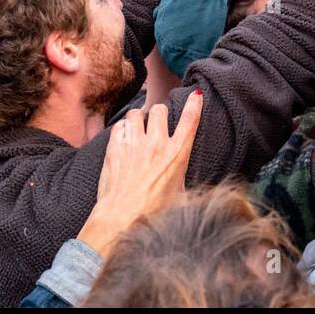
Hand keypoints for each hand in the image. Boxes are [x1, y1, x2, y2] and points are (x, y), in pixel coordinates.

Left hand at [78, 92, 203, 257]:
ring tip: (138, 127)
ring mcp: (134, 144)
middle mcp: (157, 144)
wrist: (122, 218)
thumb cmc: (153, 212)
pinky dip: (122, 129)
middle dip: (159, 113)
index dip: (195, 104)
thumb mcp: (180, 195)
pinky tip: (123, 138)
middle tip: (157, 121)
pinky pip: (119, 126)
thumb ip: (185, 180)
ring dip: (139, 118)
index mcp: (177, 155)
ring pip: (137, 113)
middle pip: (160, 110)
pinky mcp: (115, 148)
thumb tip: (199, 187)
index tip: (196, 95)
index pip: (190, 121)